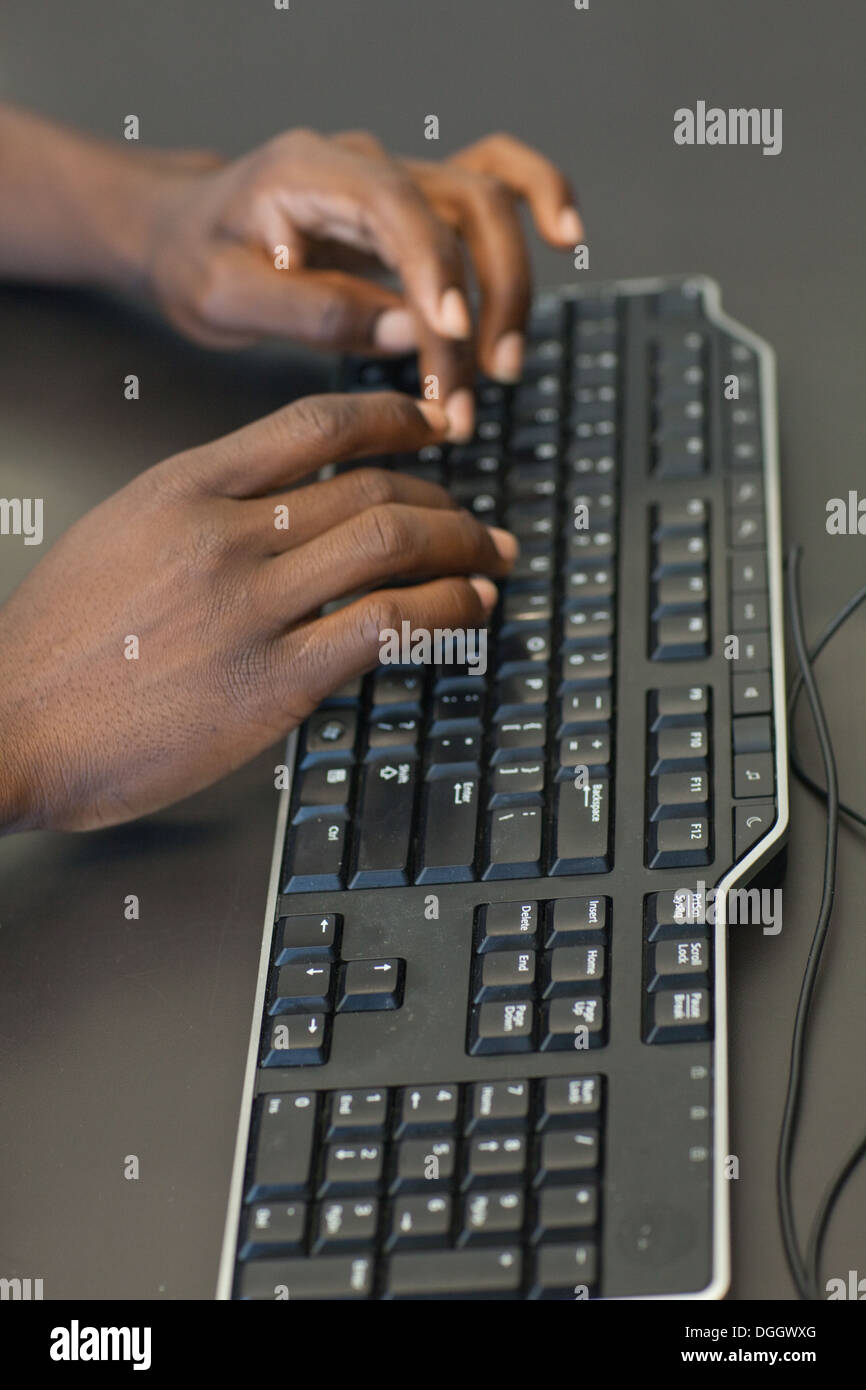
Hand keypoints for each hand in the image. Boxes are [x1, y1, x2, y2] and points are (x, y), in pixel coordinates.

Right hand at [0, 394, 515, 833]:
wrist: (6, 727)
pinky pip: (385, 627)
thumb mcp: (118, 539)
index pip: (314, 426)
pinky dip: (444, 612)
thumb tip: (277, 507)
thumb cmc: (54, 648)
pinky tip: (467, 613)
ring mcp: (248, 608)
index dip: (394, 418)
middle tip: (480, 520)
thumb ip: (200, 513)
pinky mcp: (269, 683)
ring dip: (461, 549)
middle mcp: (223, 535)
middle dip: (446, 502)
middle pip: (370, 489)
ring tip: (491, 562)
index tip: (434, 425)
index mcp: (181, 488)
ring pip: (391, 546)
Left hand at [143, 130, 581, 438]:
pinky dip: (537, 199)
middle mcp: (366, 165)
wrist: (182, 231)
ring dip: (509, 288)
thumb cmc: (196, 258)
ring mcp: (397, 181)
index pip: (400, 210)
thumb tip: (406, 329)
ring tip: (501, 369)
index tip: (455, 338)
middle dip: (487, 298)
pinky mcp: (414, 209)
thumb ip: (313, 309)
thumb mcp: (224, 295)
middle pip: (465, 206)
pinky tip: (567, 236)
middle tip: (479, 384)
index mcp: (311, 173)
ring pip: (488, 208)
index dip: (437, 273)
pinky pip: (492, 183)